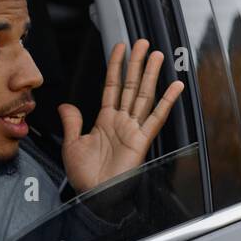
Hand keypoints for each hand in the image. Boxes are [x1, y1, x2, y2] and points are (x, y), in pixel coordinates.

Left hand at [59, 39, 185, 193]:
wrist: (95, 197)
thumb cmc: (85, 177)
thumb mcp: (72, 145)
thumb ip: (72, 123)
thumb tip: (65, 106)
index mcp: (105, 120)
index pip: (112, 86)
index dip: (116, 66)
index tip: (120, 48)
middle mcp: (121, 121)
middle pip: (131, 85)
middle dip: (137, 63)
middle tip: (143, 43)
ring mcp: (133, 129)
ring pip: (143, 95)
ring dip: (150, 75)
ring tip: (157, 55)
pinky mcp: (142, 140)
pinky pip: (156, 117)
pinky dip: (167, 101)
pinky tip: (175, 86)